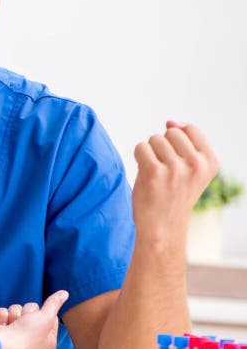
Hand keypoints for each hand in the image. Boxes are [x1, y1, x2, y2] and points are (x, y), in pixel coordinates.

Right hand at [0, 290, 67, 348]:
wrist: (2, 344)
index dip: (44, 313)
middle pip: (33, 310)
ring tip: (12, 326)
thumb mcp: (45, 317)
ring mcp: (17, 335)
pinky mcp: (4, 330)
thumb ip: (54, 303)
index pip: (51, 317)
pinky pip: (5, 312)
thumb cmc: (27, 334)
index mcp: (49, 341)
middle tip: (24, 323)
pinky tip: (3, 326)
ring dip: (14, 314)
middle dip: (26, 313)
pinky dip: (3, 317)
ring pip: (18, 309)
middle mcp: (34, 340)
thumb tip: (65, 293)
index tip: (40, 319)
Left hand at [132, 122, 217, 246]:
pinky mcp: (153, 173)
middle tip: (164, 170)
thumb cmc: (173, 194)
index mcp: (210, 162)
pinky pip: (140, 147)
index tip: (176, 160)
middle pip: (170, 132)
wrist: (162, 227)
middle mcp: (196, 164)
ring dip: (150, 153)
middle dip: (162, 146)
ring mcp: (175, 169)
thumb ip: (185, 142)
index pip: (190, 129)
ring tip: (156, 174)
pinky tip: (144, 174)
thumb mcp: (190, 168)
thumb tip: (171, 121)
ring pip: (154, 139)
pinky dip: (138, 157)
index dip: (176, 140)